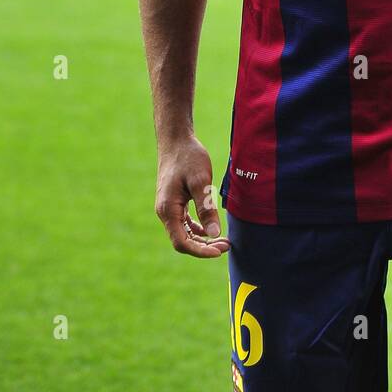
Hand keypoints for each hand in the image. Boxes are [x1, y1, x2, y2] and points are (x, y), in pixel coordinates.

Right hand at [155, 134, 229, 256]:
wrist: (176, 141)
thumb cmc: (188, 158)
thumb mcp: (200, 181)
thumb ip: (206, 208)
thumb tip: (215, 234)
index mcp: (168, 210)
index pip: (182, 242)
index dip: (201, 251)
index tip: (220, 250)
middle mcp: (164, 212)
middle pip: (183, 241)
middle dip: (204, 247)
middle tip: (226, 245)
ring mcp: (168, 208)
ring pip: (183, 233)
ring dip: (202, 240)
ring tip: (222, 239)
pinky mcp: (173, 202)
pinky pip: (183, 223)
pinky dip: (197, 229)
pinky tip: (210, 228)